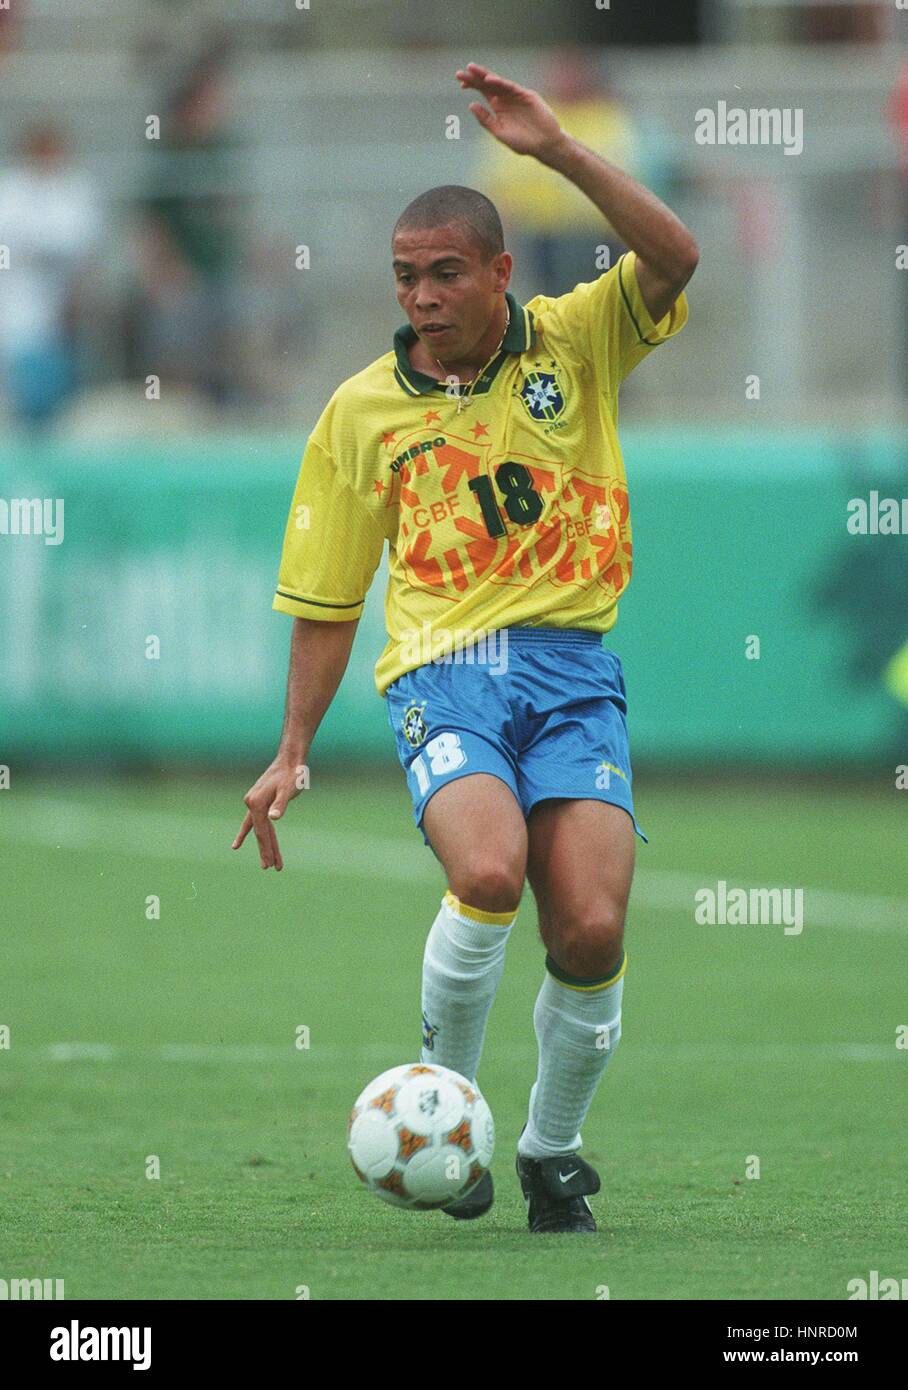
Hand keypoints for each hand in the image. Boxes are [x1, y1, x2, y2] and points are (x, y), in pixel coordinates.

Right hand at [232, 755, 305, 869]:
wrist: (291, 759)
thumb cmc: (292, 775)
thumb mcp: (288, 790)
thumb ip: (280, 804)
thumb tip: (273, 818)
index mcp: (256, 803)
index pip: (262, 832)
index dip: (267, 849)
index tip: (271, 865)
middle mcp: (251, 803)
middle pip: (260, 832)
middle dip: (266, 851)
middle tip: (271, 868)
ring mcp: (253, 803)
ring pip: (258, 829)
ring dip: (264, 845)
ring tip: (268, 864)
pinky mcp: (258, 802)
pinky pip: (251, 822)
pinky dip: (247, 833)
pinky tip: (237, 844)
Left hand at [456, 62, 567, 163]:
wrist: (543, 145)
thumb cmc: (523, 142)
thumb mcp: (499, 132)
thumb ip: (486, 119)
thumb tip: (471, 105)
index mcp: (498, 106)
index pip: (483, 91)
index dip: (472, 85)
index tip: (460, 83)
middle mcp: (506, 98)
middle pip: (487, 84)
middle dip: (474, 78)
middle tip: (460, 73)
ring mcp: (516, 95)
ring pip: (498, 82)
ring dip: (484, 75)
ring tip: (471, 69)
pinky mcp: (526, 95)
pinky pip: (511, 87)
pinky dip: (500, 83)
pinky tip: (489, 80)